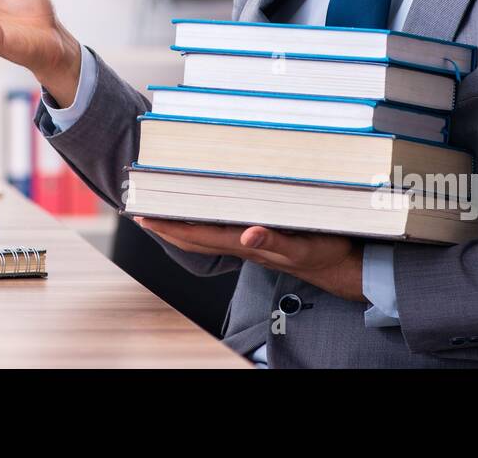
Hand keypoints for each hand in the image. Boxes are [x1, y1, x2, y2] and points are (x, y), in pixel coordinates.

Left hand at [133, 216, 365, 302]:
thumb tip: (246, 234)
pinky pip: (218, 231)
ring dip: (178, 224)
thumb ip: (274, 239)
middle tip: (137, 211)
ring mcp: (246, 242)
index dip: (170, 226)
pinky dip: (200, 222)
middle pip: (192, 237)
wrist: (340, 265)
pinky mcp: (255, 238)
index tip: (145, 215)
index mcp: (245, 242)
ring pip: (202, 235)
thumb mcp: (302, 245)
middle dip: (164, 225)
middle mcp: (240, 243)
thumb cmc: (323, 251)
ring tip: (157, 211)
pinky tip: (196, 214)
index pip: (197, 234)